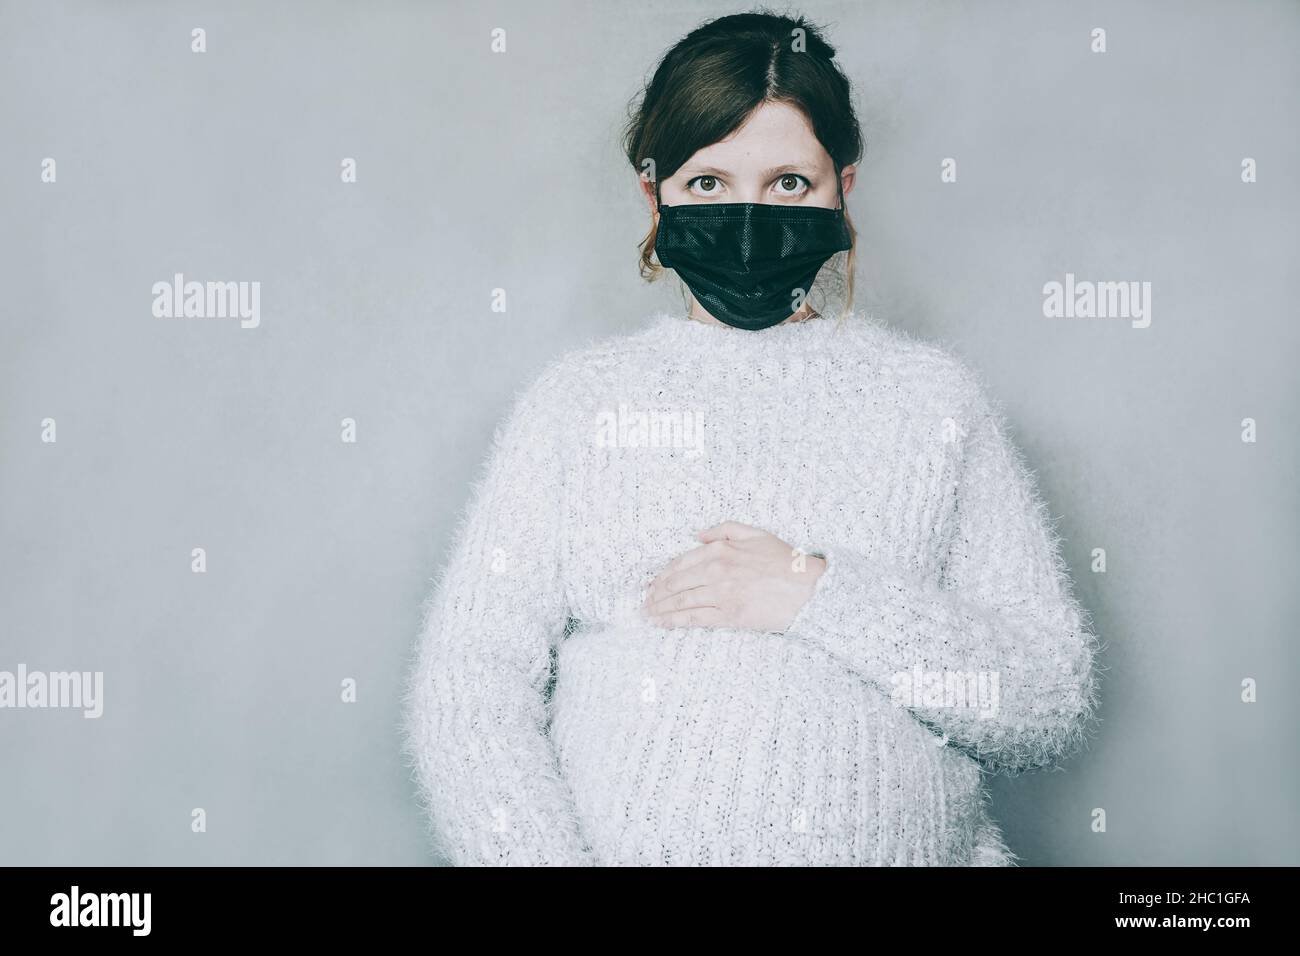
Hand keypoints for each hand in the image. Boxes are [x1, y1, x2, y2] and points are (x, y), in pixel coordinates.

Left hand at [641, 520, 826, 631]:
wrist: (808, 590)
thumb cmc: (786, 562)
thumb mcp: (756, 534)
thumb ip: (725, 529)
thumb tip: (698, 534)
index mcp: (721, 549)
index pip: (681, 563)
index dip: (663, 575)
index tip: (653, 583)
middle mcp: (716, 570)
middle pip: (676, 583)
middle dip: (656, 594)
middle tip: (645, 601)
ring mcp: (721, 594)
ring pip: (681, 602)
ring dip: (660, 608)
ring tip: (648, 614)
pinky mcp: (729, 615)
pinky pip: (695, 618)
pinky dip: (674, 621)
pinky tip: (662, 623)